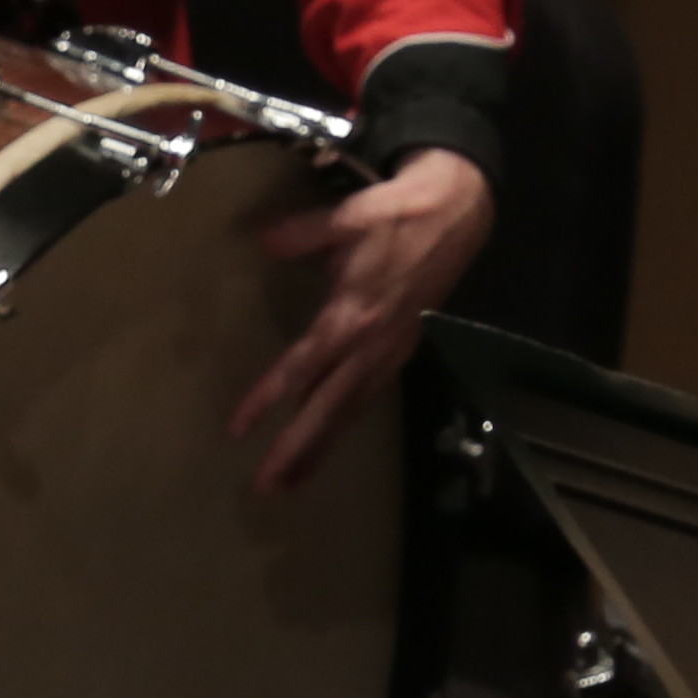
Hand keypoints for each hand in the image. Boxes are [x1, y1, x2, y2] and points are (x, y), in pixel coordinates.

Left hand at [235, 147, 493, 493]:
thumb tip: (264, 241)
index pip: (303, 366)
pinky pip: (369, 396)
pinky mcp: (402, 348)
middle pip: (328, 407)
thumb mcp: (349, 216)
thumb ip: (303, 234)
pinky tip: (327, 441)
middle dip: (297, 448)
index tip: (239, 428)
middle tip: (265, 485)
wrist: (458, 212)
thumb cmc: (398, 213)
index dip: (269, 398)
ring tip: (291, 482)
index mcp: (353, 315)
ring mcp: (390, 350)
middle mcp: (371, 344)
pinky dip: (346, 423)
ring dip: (321, 447)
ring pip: (350, 410)